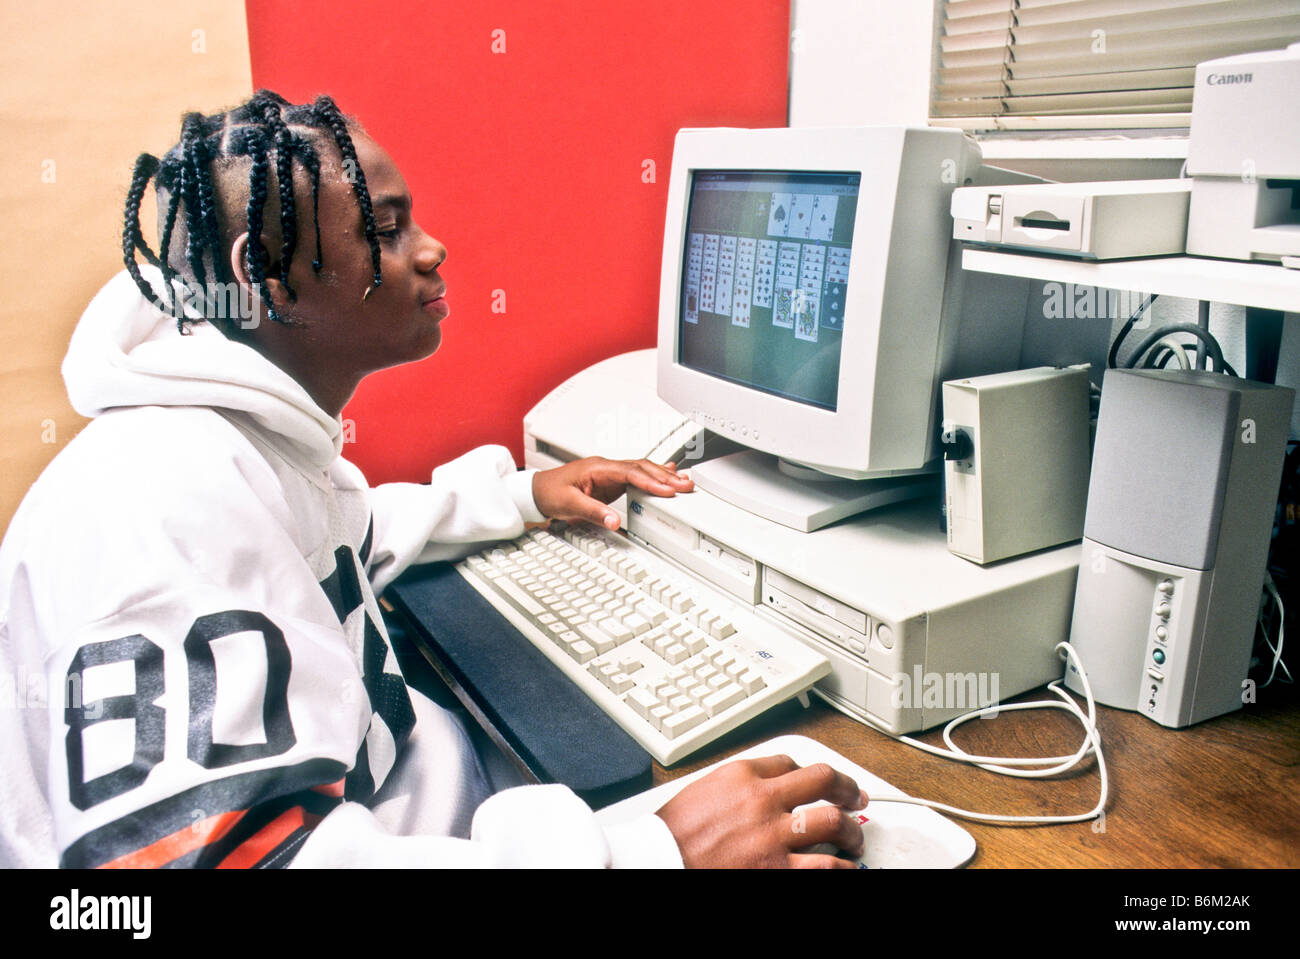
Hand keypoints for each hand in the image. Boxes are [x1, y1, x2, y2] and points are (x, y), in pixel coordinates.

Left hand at [532, 457, 692, 529]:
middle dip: (665, 477)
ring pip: (642, 470)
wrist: (537, 491)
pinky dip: (653, 476)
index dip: (651, 481)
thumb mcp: (569, 505)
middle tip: (685, 486)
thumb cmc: (549, 493)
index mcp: (597, 468)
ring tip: (683, 482)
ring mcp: (610, 474)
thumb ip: (593, 512)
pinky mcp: (611, 482)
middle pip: (642, 468)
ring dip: (663, 476)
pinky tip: (666, 474)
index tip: (667, 490)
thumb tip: (614, 520)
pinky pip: (637, 476)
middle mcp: (606, 467)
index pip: (630, 472)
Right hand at [655, 755, 868, 868]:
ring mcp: (773, 837)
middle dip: (846, 787)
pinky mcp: (778, 871)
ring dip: (850, 831)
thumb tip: (761, 787)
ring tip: (854, 839)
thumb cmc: (672, 834)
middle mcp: (763, 800)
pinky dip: (841, 868)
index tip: (816, 782)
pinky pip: (825, 866)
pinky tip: (846, 868)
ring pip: (833, 823)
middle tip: (854, 796)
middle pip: (823, 780)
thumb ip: (736, 785)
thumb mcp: (702, 790)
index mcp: (742, 775)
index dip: (808, 772)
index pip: (790, 761)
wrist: (659, 861)